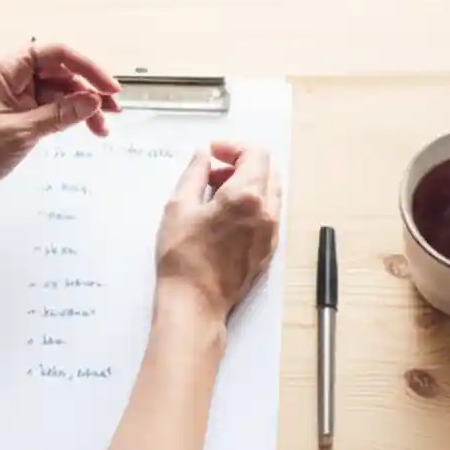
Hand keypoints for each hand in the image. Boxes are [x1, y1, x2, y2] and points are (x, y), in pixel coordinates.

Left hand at [0, 43, 120, 193]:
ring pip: (59, 90)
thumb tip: (92, 101)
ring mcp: (14, 91)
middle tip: (112, 111)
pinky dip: (67, 116)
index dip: (87, 68)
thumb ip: (60, 115)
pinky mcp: (17, 108)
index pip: (56, 53)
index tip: (108, 88)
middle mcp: (10, 73)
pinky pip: (50, 105)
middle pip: (61, 72)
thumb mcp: (20, 133)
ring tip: (101, 128)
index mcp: (5, 67)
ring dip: (82, 107)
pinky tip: (84, 127)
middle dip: (88, 91)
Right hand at [154, 141, 280, 323]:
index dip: (233, 147)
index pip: (255, 154)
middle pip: (267, 171)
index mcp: (247, 196)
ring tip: (216, 197)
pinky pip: (268, 216)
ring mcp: (271, 233)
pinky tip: (226, 218)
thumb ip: (194, 174)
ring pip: (270, 194)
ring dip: (247, 185)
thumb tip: (202, 156)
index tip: (212, 153)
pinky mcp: (268, 251)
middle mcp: (267, 212)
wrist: (195, 303)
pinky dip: (252, 206)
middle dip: (241, 164)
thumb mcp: (178, 206)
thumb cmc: (182, 256)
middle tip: (211, 174)